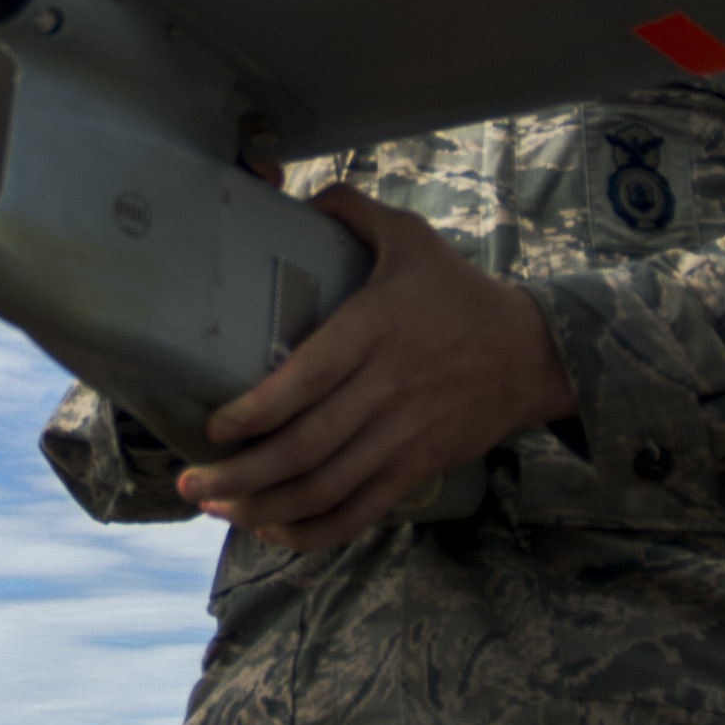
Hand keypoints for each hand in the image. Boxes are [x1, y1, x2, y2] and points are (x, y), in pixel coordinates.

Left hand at [176, 187, 575, 548]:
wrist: (533, 352)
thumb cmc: (459, 292)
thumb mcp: (410, 237)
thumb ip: (352, 211)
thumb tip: (299, 194)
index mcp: (375, 329)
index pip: (308, 379)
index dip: (256, 411)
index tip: (213, 426)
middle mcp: (387, 387)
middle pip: (306, 447)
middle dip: (241, 474)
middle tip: (191, 482)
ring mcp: (404, 434)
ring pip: (327, 488)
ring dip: (265, 507)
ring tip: (216, 506)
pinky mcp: (419, 466)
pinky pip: (361, 511)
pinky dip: (314, 530)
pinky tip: (273, 529)